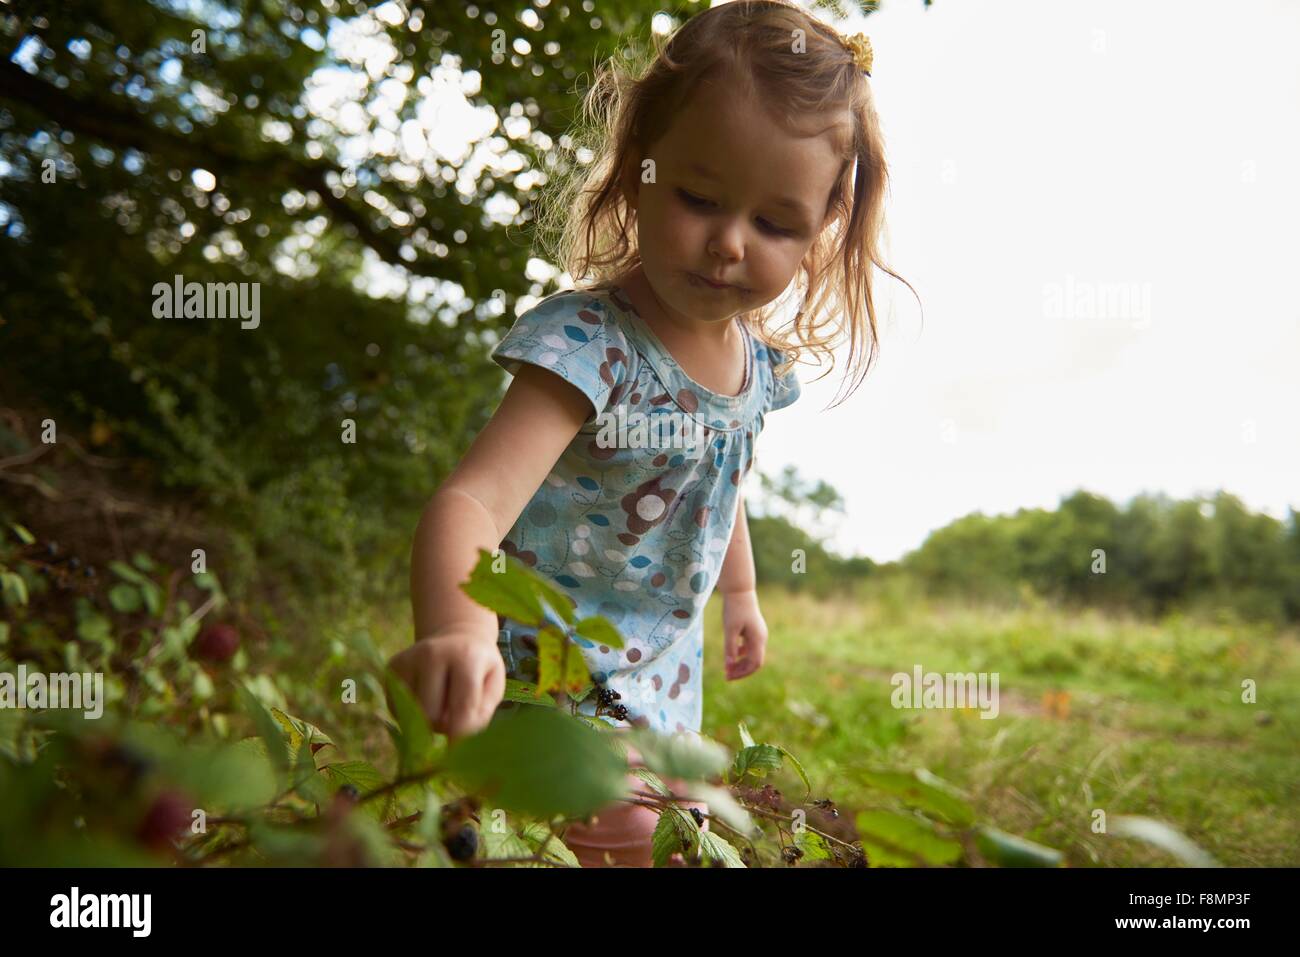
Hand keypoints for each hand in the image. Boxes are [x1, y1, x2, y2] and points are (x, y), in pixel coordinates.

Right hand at [386, 628, 505, 742]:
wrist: (457, 637)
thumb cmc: (479, 668)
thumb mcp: (493, 687)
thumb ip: (479, 715)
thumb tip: (457, 744)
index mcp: (466, 657)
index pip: (462, 707)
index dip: (461, 737)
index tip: (459, 757)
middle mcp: (433, 653)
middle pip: (431, 716)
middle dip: (444, 724)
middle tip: (454, 712)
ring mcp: (408, 658)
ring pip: (411, 715)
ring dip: (427, 719)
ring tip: (441, 700)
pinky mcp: (391, 667)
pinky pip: (396, 709)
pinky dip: (412, 712)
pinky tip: (425, 694)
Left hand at [722, 589, 767, 680]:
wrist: (739, 591)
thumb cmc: (734, 609)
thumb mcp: (730, 629)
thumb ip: (730, 648)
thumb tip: (729, 666)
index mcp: (758, 639)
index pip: (755, 664)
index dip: (742, 673)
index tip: (728, 676)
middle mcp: (761, 638)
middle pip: (754, 661)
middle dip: (741, 670)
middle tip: (726, 676)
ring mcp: (758, 634)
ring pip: (752, 655)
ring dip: (741, 663)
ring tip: (727, 668)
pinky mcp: (753, 630)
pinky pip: (750, 647)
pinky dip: (741, 654)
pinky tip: (731, 654)